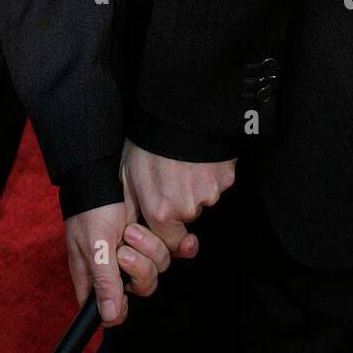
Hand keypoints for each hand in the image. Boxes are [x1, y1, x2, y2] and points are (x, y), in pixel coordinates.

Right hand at [64, 202, 170, 326]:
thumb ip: (104, 281)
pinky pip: (169, 250)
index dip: (120, 304)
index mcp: (95, 277)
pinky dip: (170, 242)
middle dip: (138, 267)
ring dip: (147, 246)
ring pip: (157, 267)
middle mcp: (116, 269)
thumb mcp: (94, 245)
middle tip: (124, 247)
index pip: (112, 309)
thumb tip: (109, 318)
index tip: (123, 286)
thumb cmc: (90, 210)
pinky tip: (156, 229)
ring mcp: (136, 252)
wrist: (103, 174)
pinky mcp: (151, 237)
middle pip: (141, 287)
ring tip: (131, 228)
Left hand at [120, 139, 235, 256]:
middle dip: (180, 201)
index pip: (171, 241)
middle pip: (187, 215)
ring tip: (182, 160)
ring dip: (195, 184)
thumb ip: (130, 207)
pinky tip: (197, 155)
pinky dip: (210, 172)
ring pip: (203, 197)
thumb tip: (129, 229)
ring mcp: (210, 193)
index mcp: (161, 211)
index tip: (165, 210)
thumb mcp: (126, 173)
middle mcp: (188, 208)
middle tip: (169, 173)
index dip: (167, 226)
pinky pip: (218, 182)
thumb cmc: (146, 141)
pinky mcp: (226, 178)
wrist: (176, 111)